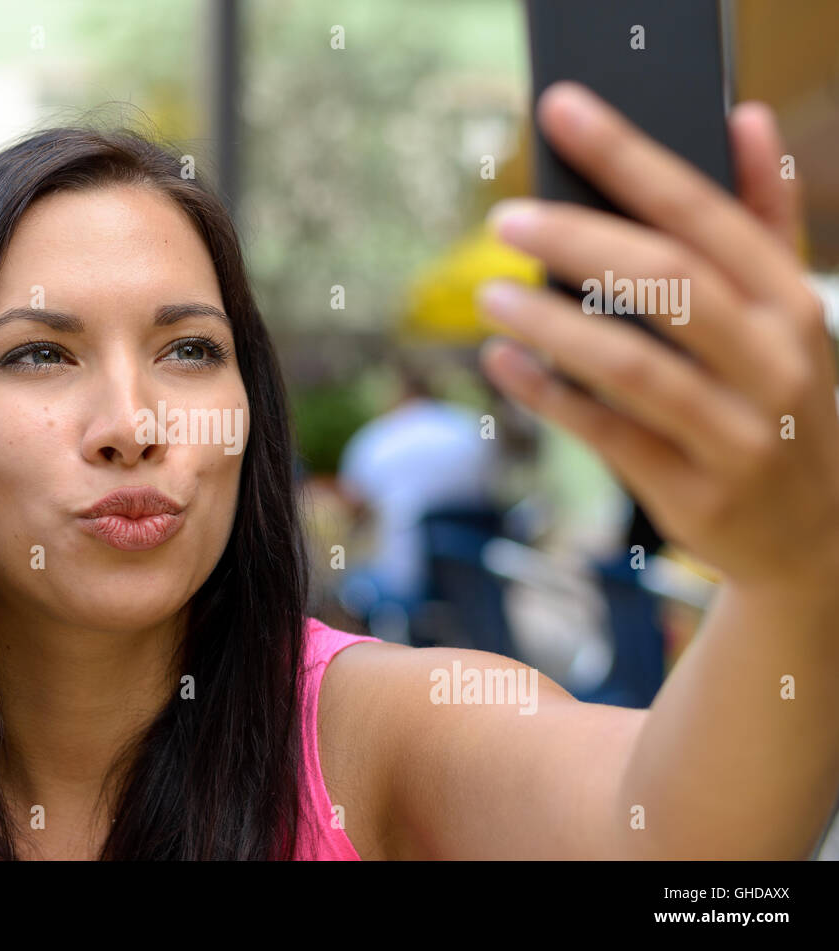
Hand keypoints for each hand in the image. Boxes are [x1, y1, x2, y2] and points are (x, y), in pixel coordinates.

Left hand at [477, 81, 838, 591]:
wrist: (817, 535)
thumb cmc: (784, 401)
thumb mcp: (791, 313)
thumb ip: (765, 219)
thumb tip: (742, 119)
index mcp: (792, 302)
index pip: (704, 212)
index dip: (629, 157)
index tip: (562, 112)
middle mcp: (774, 363)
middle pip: (666, 282)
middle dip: (577, 240)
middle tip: (505, 216)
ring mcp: (738, 434)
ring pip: (630, 366)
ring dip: (551, 326)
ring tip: (490, 294)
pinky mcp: (693, 492)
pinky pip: (607, 435)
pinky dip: (549, 397)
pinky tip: (503, 364)